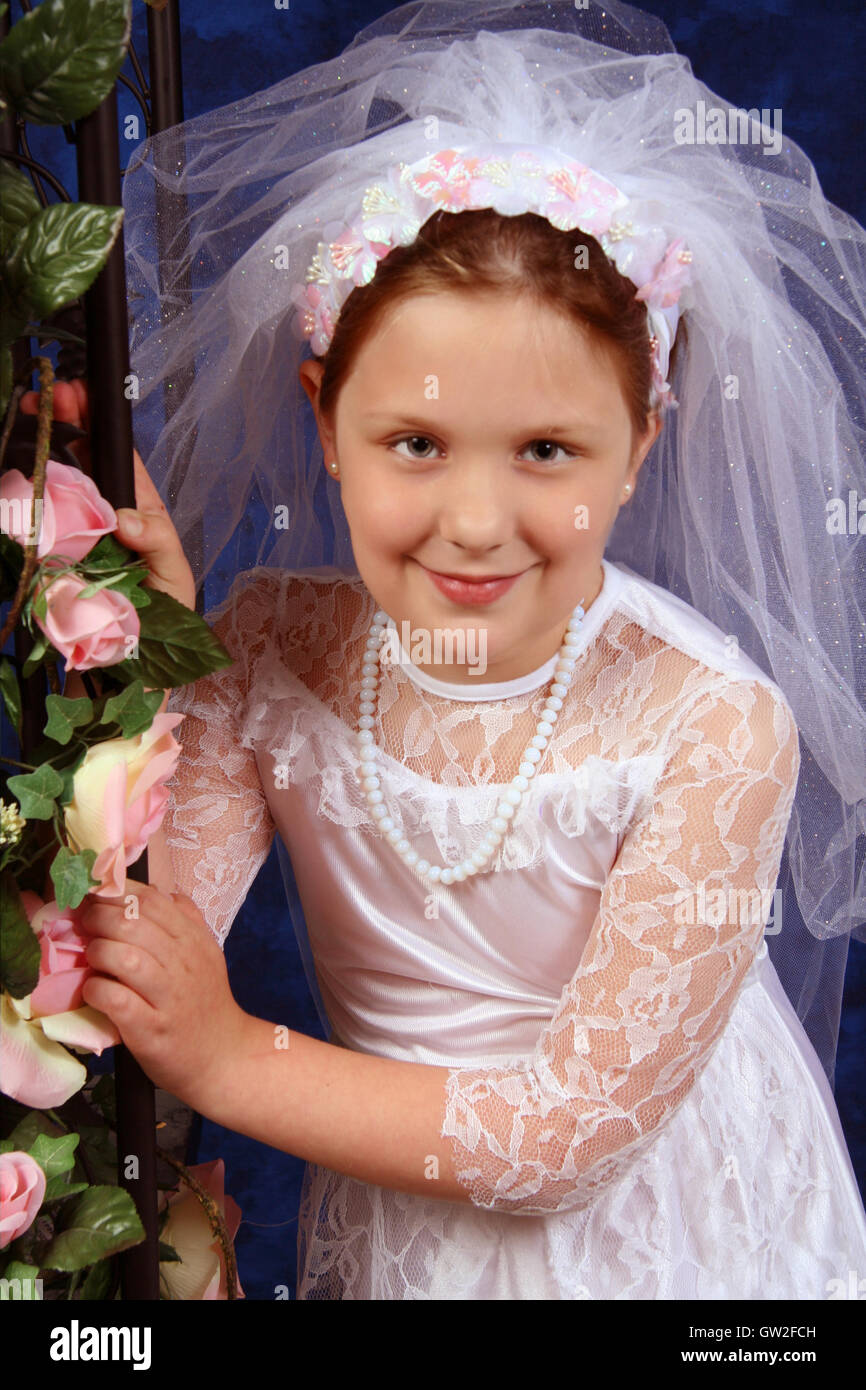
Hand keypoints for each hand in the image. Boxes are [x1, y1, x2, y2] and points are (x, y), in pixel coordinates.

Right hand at [20, 379, 196, 611]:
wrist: (132, 664)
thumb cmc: (162, 616)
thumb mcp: (173, 573)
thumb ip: (157, 540)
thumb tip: (124, 516)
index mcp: (137, 510)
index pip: (116, 455)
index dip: (97, 421)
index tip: (77, 394)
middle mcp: (103, 515)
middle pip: (80, 459)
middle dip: (63, 420)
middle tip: (44, 397)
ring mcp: (74, 532)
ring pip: (53, 482)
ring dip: (38, 449)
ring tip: (30, 416)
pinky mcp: (50, 556)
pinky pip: (34, 522)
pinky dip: (23, 498)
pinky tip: (18, 475)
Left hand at [78, 879, 248, 1109]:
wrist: (223, 1057)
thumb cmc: (206, 1003)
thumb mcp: (207, 954)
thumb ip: (188, 920)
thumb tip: (164, 892)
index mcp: (193, 940)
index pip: (152, 900)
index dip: (117, 891)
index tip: (96, 893)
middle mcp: (183, 964)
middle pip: (132, 923)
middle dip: (98, 918)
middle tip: (85, 924)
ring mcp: (168, 997)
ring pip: (123, 957)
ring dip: (97, 951)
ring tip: (92, 957)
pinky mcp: (151, 1030)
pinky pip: (116, 1000)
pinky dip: (97, 990)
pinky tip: (95, 990)